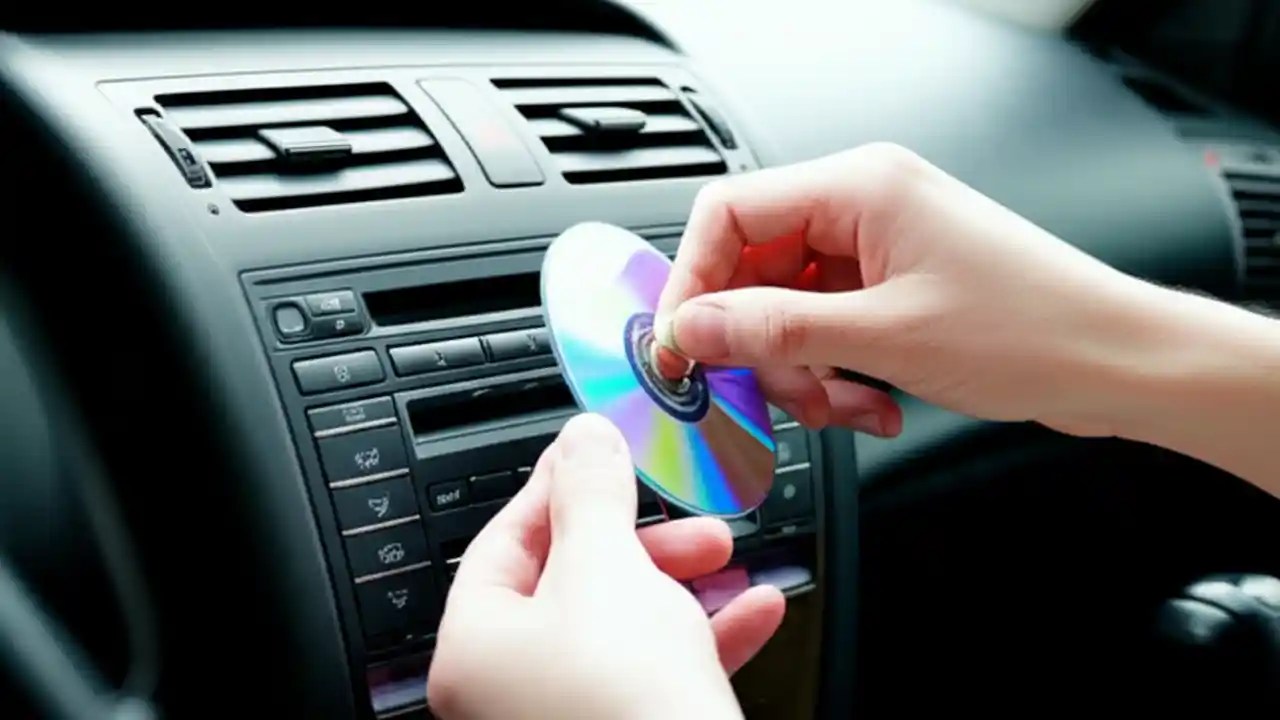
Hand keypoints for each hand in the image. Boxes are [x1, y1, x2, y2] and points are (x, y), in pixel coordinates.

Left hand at [426, 413, 785, 719]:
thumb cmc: (627, 704)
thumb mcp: (607, 572)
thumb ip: (591, 495)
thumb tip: (582, 437)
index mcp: (478, 646)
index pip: (505, 542)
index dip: (558, 489)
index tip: (603, 453)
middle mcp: (510, 691)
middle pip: (573, 582)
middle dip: (642, 541)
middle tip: (687, 517)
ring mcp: (569, 719)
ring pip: (626, 627)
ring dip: (683, 585)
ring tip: (729, 558)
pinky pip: (663, 674)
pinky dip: (708, 637)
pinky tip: (756, 611)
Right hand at [653, 142, 1167, 438]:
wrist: (1115, 362)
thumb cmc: (1030, 330)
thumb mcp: (883, 337)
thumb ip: (773, 329)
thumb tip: (690, 327)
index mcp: (858, 188)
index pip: (728, 214)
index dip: (692, 282)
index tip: (682, 346)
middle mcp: (863, 207)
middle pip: (753, 269)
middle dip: (760, 342)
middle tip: (782, 394)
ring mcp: (878, 248)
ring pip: (785, 309)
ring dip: (801, 370)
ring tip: (844, 406)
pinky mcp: (892, 286)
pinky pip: (825, 328)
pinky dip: (834, 373)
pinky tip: (870, 405)